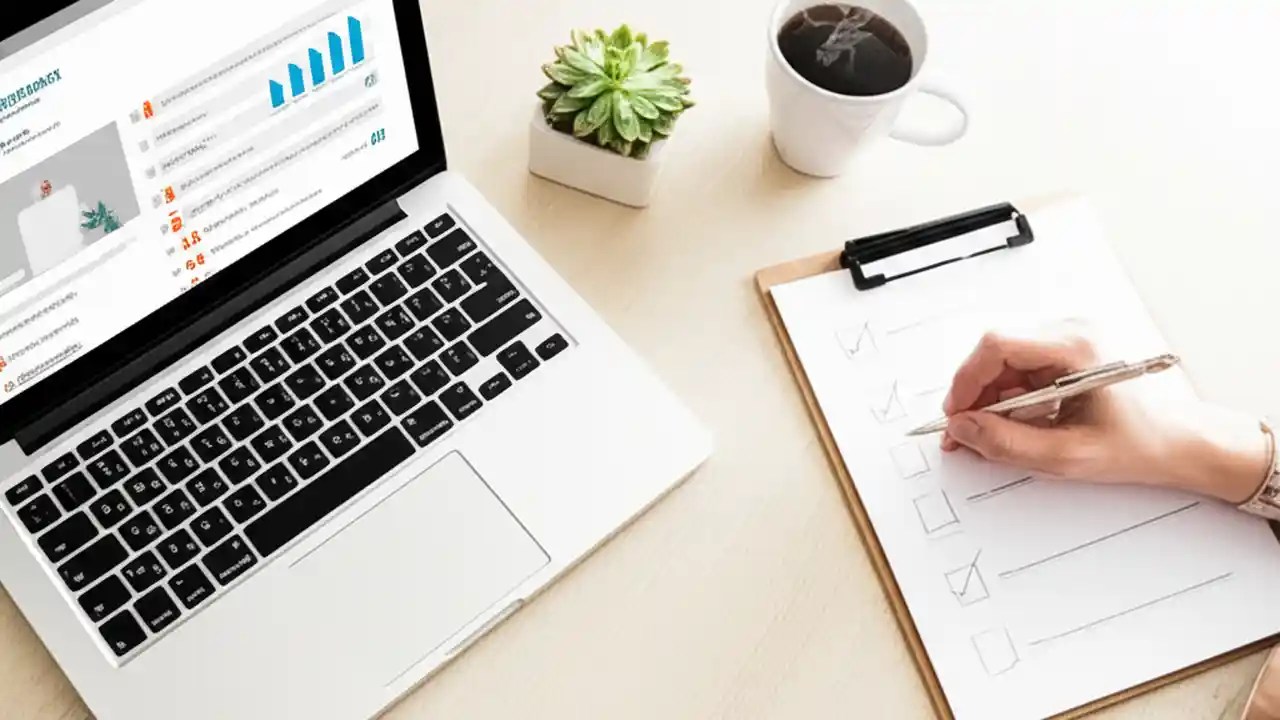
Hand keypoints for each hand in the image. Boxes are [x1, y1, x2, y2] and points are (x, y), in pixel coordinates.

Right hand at [940, 327, 1270, 503]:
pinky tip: (1015, 422)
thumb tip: (963, 429)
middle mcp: (1071, 332)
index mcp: (1077, 348)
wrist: (1174, 441)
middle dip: (975, 394)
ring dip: (990, 397)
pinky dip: (1007, 396)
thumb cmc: (1137, 444)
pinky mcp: (1064, 350)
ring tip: (993, 432)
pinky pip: (1018, 367)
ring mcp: (1068, 338)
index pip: (998, 345)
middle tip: (966, 430)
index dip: (967, 380)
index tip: (957, 414)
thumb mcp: (1066, 455)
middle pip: (996, 351)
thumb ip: (1007, 443)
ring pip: (1003, 360)